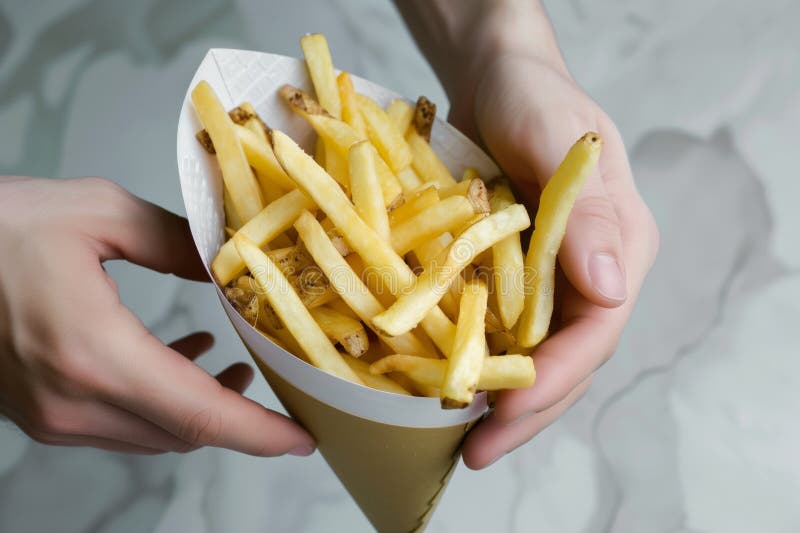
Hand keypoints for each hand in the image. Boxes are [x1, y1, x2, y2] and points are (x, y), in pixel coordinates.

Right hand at [0, 177, 314, 455]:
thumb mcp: (95, 213)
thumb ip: (173, 240)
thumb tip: (226, 262)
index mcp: (94, 352)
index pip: (200, 414)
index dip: (260, 431)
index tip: (304, 437)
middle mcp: (73, 401)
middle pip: (183, 431)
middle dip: (239, 417)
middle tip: (276, 385)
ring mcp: (52, 414)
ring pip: (152, 434)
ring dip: (200, 408)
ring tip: (233, 367)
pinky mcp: (39, 410)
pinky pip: (119, 423)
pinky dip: (160, 401)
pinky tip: (178, 361)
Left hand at [452, 55, 658, 467]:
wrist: (498, 78)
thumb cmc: (533, 95)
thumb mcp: (560, 137)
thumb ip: (586, 208)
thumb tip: (611, 289)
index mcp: (618, 245)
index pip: (597, 331)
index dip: (554, 380)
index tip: (503, 414)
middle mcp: (591, 271)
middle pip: (569, 359)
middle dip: (526, 411)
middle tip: (476, 453)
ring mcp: (553, 276)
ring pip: (537, 354)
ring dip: (503, 400)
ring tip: (461, 440)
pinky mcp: (516, 274)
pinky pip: (505, 330)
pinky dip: (481, 362)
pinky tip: (447, 386)